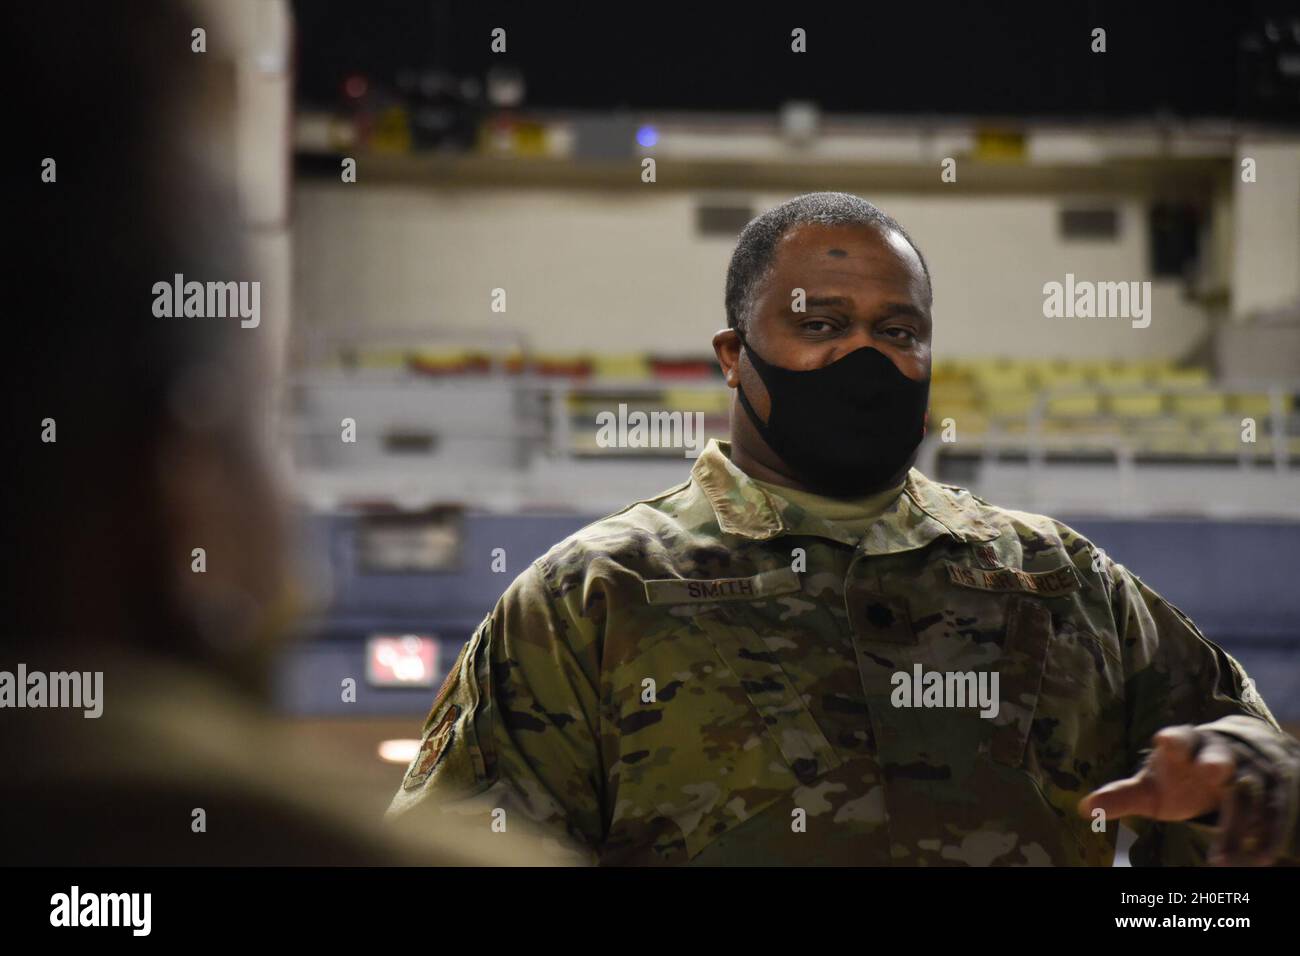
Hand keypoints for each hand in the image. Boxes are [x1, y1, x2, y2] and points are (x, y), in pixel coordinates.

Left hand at [1078, 724, 1279, 865]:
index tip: (1164, 739)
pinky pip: (1273, 817)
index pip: (1179, 738)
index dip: (1173, 739)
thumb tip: (1082, 808)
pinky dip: (1265, 840)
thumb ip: (1121, 796)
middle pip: (1220, 757)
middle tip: (1212, 771)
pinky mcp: (1272, 795)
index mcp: (1185, 745)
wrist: (1236, 759)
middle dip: (1215, 762)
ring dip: (1238, 827)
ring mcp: (1250, 771)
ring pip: (1247, 795)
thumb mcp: (1151, 785)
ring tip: (1222, 861)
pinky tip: (1255, 863)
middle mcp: (1220, 753)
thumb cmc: (1181, 773)